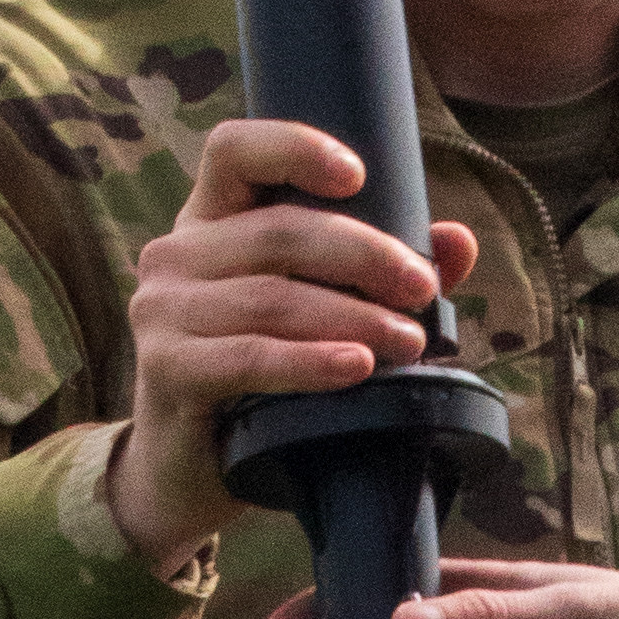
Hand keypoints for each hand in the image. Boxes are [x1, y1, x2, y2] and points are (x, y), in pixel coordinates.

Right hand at [108, 123, 477, 569]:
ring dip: (352, 317)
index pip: (235, 150)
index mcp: (210, 220)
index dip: (294, 148)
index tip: (358, 175)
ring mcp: (162, 309)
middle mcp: (176, 254)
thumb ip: (382, 274)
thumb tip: (457, 241)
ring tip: (410, 342)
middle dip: (365, 256)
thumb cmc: (262, 382)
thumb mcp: (321, 316)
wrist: (191, 470)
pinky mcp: (165, 367)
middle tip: (422, 291)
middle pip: (277, 230)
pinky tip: (357, 367)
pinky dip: (309, 362)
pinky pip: (249, 357)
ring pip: (272, 297)